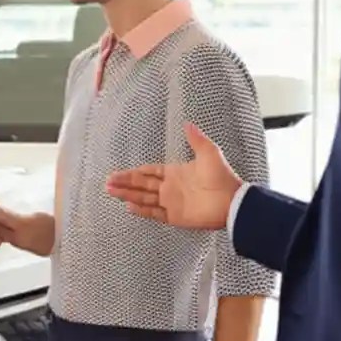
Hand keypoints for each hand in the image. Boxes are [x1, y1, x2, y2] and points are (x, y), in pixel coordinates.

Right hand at [105, 122, 241, 229]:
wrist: (232, 201)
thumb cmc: (222, 177)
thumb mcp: (209, 153)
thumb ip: (196, 139)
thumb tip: (188, 123)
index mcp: (176, 173)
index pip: (150, 172)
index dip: (135, 171)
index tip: (121, 171)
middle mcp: (170, 188)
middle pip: (142, 185)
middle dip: (125, 182)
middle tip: (108, 182)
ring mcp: (171, 203)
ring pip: (144, 198)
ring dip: (128, 194)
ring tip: (111, 191)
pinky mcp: (175, 216)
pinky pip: (154, 212)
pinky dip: (141, 210)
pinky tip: (129, 206)